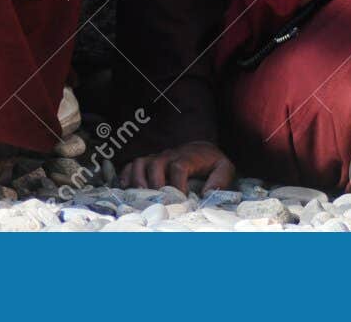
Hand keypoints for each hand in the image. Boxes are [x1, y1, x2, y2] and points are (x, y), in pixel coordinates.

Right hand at [118, 140, 236, 193]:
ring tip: (140, 195)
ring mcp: (157, 157)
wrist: (202, 149)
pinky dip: (125, 175)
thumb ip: (220, 179)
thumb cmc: (212, 162)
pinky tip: (126, 189)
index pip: (179, 167)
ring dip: (137, 179)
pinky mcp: (148, 162)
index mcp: (188, 157)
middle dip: (155, 183)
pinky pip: (131, 165)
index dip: (178, 184)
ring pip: (140, 162)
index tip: (181, 199)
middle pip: (156, 164)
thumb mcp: (224, 168)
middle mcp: (169, 155)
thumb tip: (207, 194)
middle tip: (158, 200)